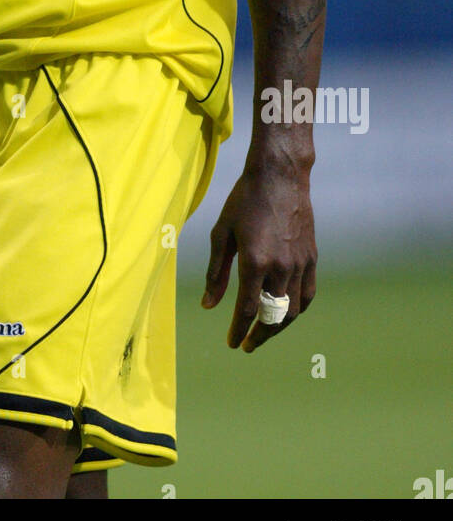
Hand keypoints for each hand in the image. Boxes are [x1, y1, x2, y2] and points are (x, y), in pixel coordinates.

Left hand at [201, 168, 316, 351]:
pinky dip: (297, 310)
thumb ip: (215, 272)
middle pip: (272, 317)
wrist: (279, 176)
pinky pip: (308, 295)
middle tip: (247, 345)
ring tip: (264, 333)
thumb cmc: (244, 200)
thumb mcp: (221, 233)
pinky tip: (286, 314)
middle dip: (259, 336)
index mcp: (255, 261)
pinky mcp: (311, 258)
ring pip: (292, 311)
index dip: (238, 330)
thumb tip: (208, 305)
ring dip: (278, 328)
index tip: (232, 343)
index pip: (247, 309)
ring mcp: (299, 263)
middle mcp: (281, 267)